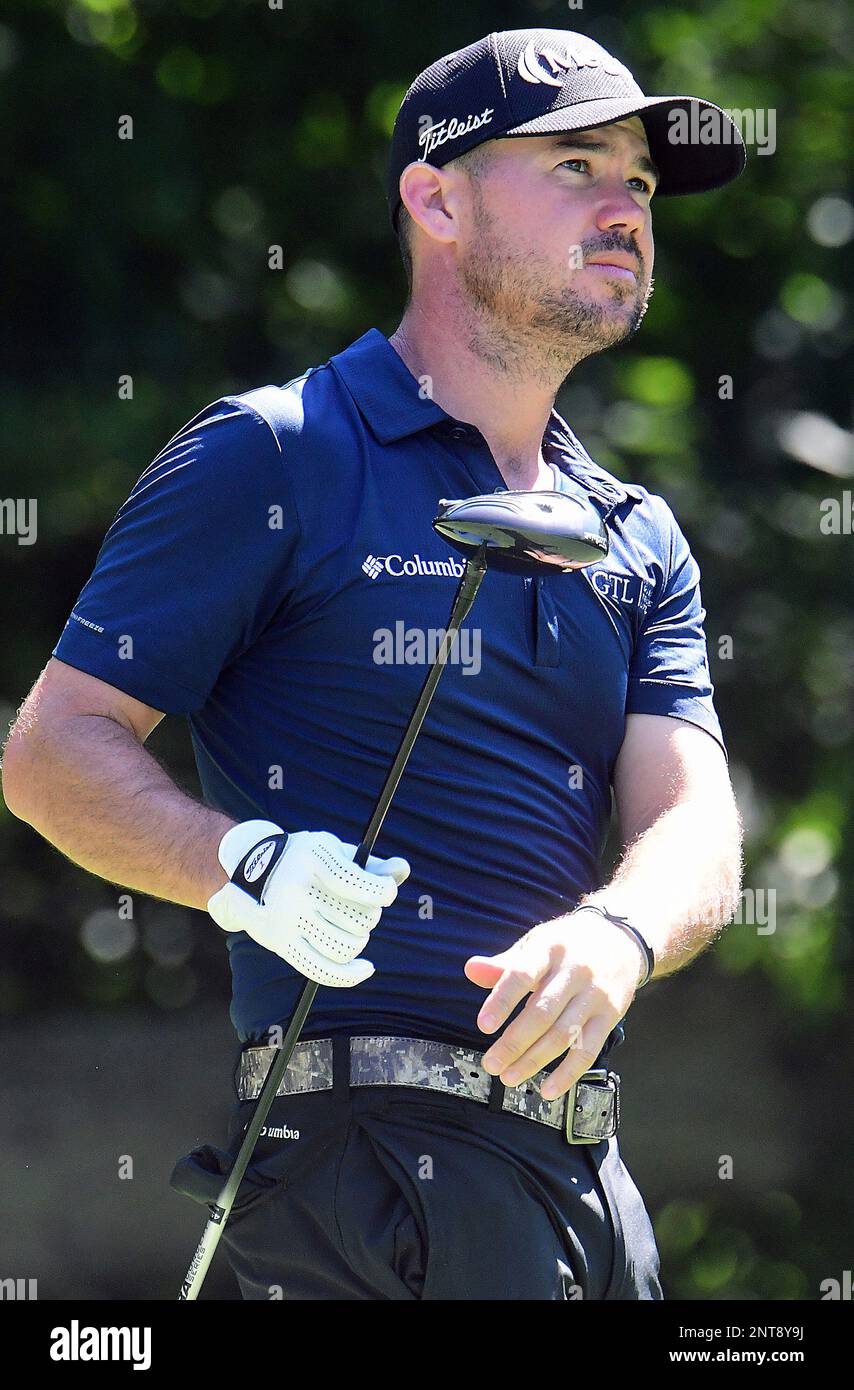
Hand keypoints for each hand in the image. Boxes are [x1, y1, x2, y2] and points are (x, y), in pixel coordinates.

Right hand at [207, 820, 409, 986]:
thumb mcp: (336, 852)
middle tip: (359, 907)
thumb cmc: (307, 861)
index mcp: (314, 857)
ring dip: (360, 941)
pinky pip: (322, 970)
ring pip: (348, 946)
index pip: (358, 883)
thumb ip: (372, 865)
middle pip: (360, 919)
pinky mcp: (281, 944)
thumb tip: (402, 870)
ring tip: (353, 929)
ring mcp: (288, 919)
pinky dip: (350, 975)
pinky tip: (366, 969)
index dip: (382, 891)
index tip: (385, 891)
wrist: (251, 869)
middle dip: (370, 915)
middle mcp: (298, 888)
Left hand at [464, 910, 645, 1099]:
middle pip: (542, 1012)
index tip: (483, 1026)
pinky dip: (567, 1074)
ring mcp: (595, 995)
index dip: (502, 1001)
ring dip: (534, 1061)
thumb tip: (470, 969)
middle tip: (491, 1064)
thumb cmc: (568, 946)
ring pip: (563, 1035)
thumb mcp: (537, 944)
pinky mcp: (610, 1016)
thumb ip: (504, 963)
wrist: (621, 941)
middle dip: (514, 1042)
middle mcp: (575, 971)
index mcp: (551, 948)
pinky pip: (588, 1050)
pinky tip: (547, 1089)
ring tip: (509, 1077)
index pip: (522, 974)